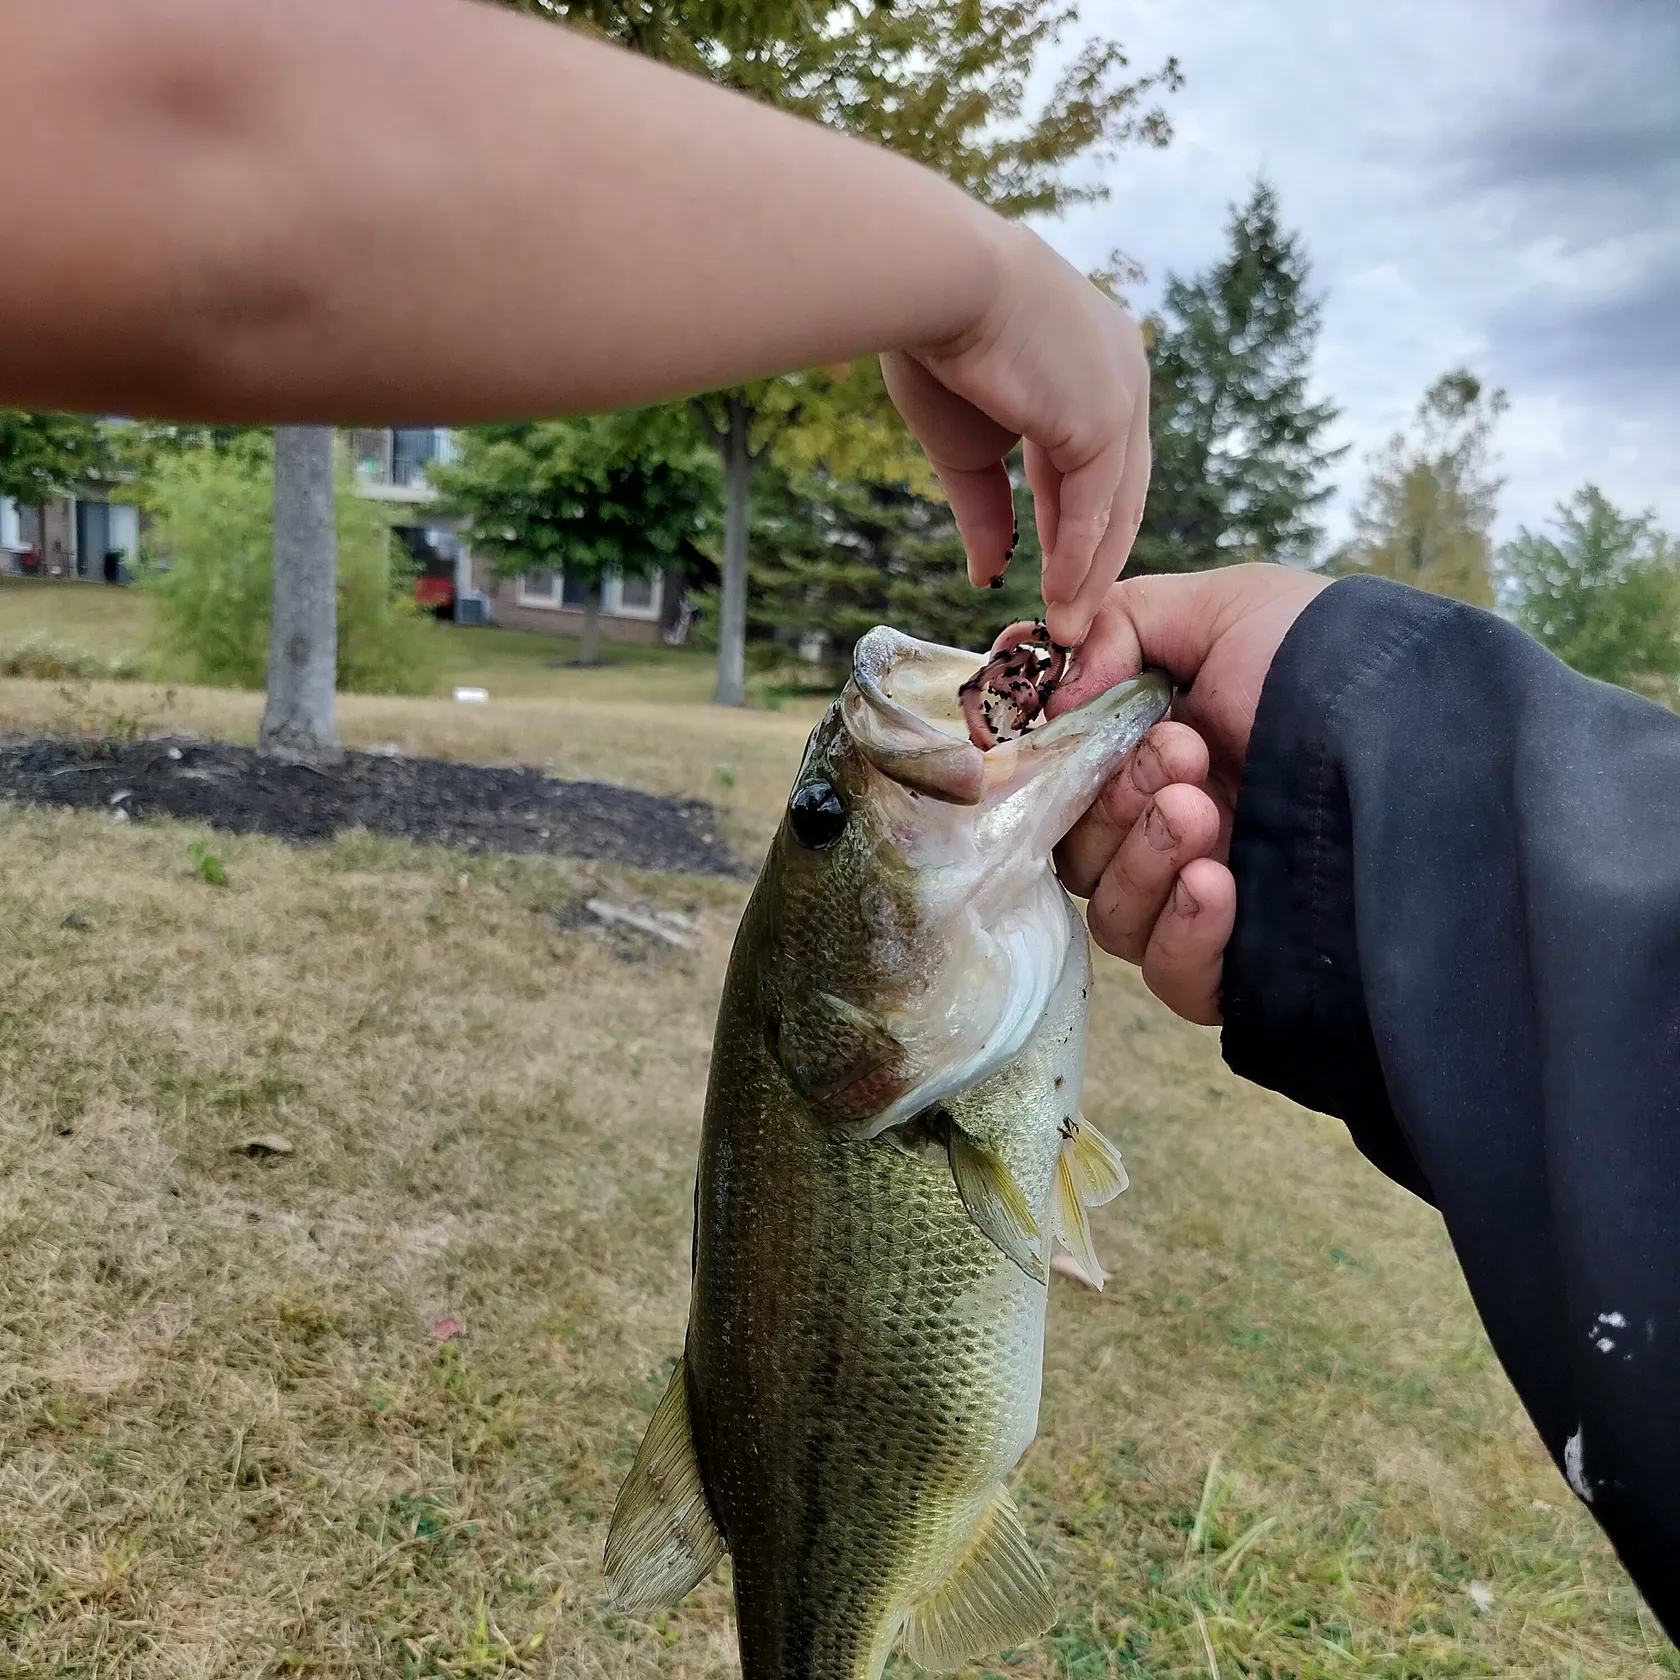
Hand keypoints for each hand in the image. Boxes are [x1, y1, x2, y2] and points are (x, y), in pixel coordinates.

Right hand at [882, 224, 1149, 646]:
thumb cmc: (937, 340)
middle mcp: (1122, 377)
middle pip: (1119, 494)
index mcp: (1093, 368)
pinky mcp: (1108, 417)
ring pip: (1114, 507)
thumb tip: (988, 576)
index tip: (1054, 581)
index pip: (1096, 467)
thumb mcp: (967, 445)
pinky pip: (1095, 507)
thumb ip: (988, 510)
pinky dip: (1076, 558)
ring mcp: (1123, 394)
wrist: (932, 282)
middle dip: (1092, 564)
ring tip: (1065, 627)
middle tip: (1069, 622)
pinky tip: (1056, 596)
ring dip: (1087, 574)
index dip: (1074, 531)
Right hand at [1041, 565, 1328, 1023]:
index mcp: (1159, 752)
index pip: (1062, 784)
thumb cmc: (1337, 666)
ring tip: (1203, 812)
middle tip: (1180, 756)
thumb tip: (1050, 693)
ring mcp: (1206, 900)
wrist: (1436, 745)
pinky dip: (1180, 931)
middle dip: (1114, 800)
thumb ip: (1120, 625)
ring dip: (1143, 858)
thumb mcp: (1231, 608)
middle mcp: (1175, 828)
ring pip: (1112, 913)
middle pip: (1077, 850)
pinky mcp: (1241, 967)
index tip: (1079, 719)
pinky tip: (1216, 886)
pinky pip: (1170, 975)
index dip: (1055, 761)